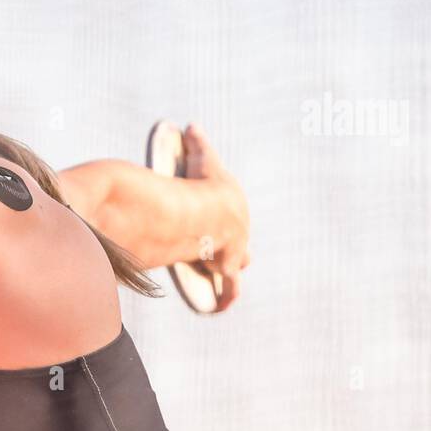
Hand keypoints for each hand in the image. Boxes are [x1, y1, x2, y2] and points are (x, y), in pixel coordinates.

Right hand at [181, 122, 250, 311]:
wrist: (210, 206)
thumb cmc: (202, 181)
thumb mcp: (199, 156)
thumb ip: (195, 141)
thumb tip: (190, 124)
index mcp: (232, 205)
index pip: (231, 214)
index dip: (225, 219)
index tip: (219, 221)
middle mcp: (239, 229)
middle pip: (238, 238)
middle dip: (233, 243)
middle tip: (223, 248)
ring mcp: (234, 249)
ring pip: (237, 263)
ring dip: (232, 268)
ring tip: (225, 276)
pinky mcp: (227, 267)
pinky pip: (229, 287)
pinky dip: (225, 298)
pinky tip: (221, 307)